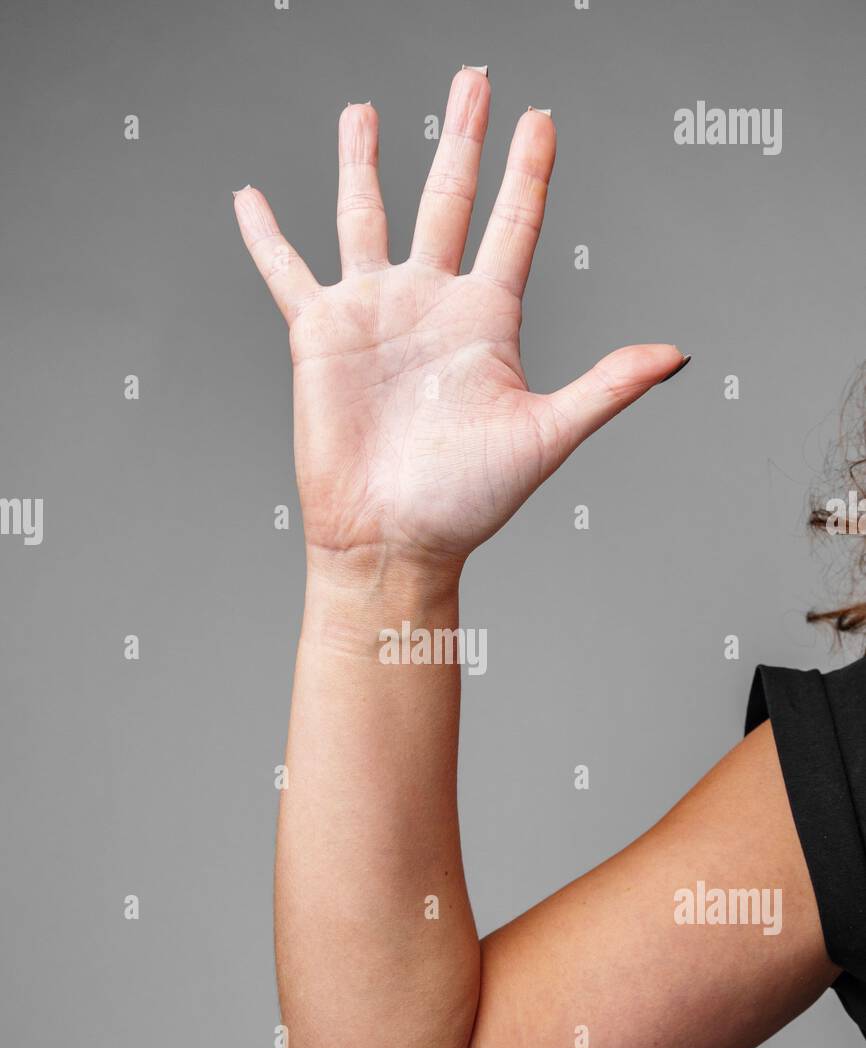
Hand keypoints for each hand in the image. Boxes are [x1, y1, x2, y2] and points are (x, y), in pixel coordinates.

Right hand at [234, 67, 685, 576]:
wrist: (390, 540)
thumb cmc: (466, 500)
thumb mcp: (545, 435)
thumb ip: (607, 386)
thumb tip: (677, 355)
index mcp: (487, 320)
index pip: (514, 224)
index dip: (529, 171)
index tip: (541, 119)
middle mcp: (431, 304)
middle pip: (450, 198)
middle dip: (462, 137)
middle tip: (474, 79)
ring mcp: (374, 313)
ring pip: (367, 215)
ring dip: (366, 161)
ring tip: (366, 109)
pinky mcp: (319, 334)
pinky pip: (286, 270)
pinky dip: (266, 236)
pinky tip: (251, 199)